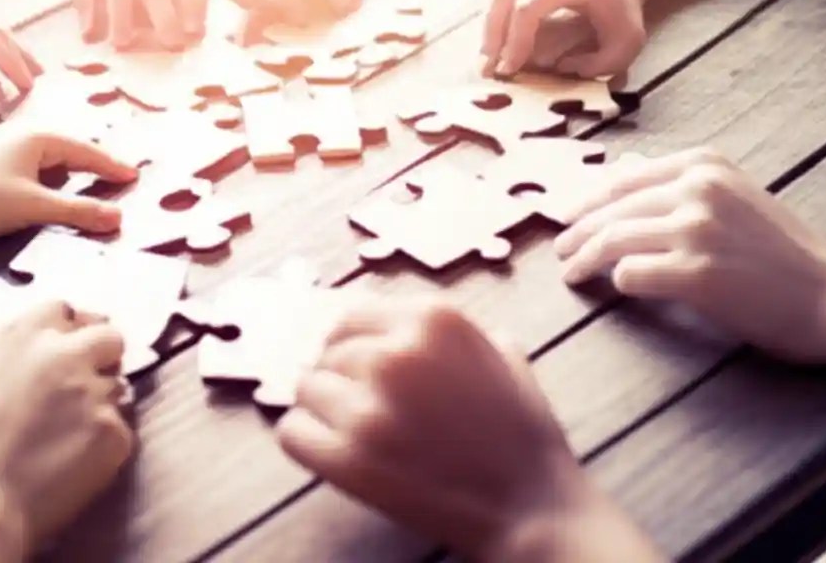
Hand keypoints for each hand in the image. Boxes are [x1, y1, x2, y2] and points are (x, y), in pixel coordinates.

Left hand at [0, 121, 137, 241]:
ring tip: (90, 190)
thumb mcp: (32, 207)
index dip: (113, 166)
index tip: (136, 176)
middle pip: (69, 152)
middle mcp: (21, 135)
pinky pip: (29, 169)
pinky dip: (47, 181)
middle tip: (119, 183)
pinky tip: (46, 194)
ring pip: (47, 161)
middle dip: (94, 168)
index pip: (88, 151)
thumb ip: (77, 212)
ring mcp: (0, 148)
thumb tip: (117, 218)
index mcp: (38, 136)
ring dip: (70, 176)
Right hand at [0, 302, 132, 557]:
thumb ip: (11, 359)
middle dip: (103, 356)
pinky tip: (70, 467)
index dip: (70, 330)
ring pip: (118, 386)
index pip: (64, 311)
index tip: (69, 346)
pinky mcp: (113, 432)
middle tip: (88, 386)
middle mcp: (64, 354)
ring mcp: (93, 392)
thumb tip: (31, 363)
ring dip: (102, 404)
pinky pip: (120, 432)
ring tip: (67, 439)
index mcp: (22, 335)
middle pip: (108, 337)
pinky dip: (103, 448)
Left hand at [277, 303, 660, 561]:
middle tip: (363, 408)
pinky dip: (305, 440)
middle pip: (328, 353)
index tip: (355, 365)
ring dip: (323, 409)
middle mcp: (395, 352)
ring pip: (306, 388)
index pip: (352, 315)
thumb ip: (455, 331)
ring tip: (355, 433)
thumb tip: (403, 325)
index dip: (350, 343)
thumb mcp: (504, 356)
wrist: (532, 510)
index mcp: (433, 319)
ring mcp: (369, 405)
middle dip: (341, 379)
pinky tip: (332, 451)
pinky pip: (292, 431)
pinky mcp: (348, 458)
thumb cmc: (521, 438)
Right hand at [481, 0, 644, 78]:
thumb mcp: (627, 42)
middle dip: (492, 35)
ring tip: (489, 55)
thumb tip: (559, 68)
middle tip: (488, 68)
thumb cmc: (622, 10)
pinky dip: (490, 8)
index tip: (509, 70)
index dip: (514, 41)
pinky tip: (494, 30)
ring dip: (487, 24)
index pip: (528, 8)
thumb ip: (599, 64)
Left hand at [555, 148, 825, 362]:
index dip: (588, 201)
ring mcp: (695, 229)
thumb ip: (677, 181)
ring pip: (612, 240)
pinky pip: (630, 274)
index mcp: (704, 164)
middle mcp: (697, 188)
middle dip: (576, 232)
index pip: (623, 178)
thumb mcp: (732, 196)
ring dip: (583, 260)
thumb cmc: (779, 250)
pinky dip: (618, 283)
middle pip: (611, 209)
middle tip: (559, 251)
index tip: (568, 217)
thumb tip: (619, 165)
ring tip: (571, 274)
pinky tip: (616, 290)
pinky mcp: (695, 272)